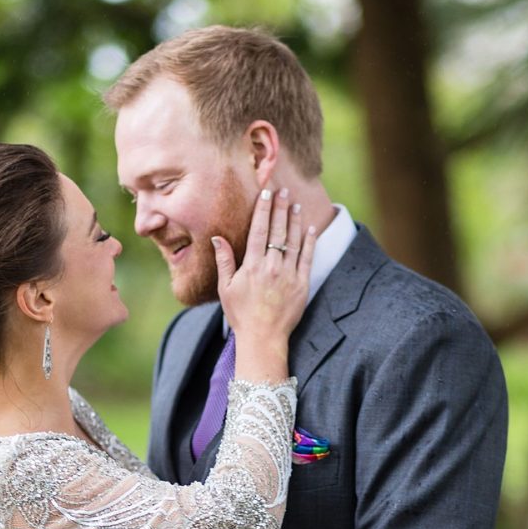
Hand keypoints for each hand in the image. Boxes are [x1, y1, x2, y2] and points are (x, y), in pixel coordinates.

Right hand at [215, 188, 315, 351]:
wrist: (263, 337)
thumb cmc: (241, 314)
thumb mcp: (225, 288)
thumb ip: (224, 261)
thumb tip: (217, 237)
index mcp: (252, 265)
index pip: (259, 230)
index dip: (263, 209)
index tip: (266, 194)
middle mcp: (272, 267)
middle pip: (277, 230)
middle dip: (281, 208)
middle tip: (284, 190)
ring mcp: (289, 275)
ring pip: (293, 241)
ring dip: (295, 220)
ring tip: (295, 204)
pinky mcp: (302, 284)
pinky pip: (307, 258)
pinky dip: (309, 241)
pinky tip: (310, 228)